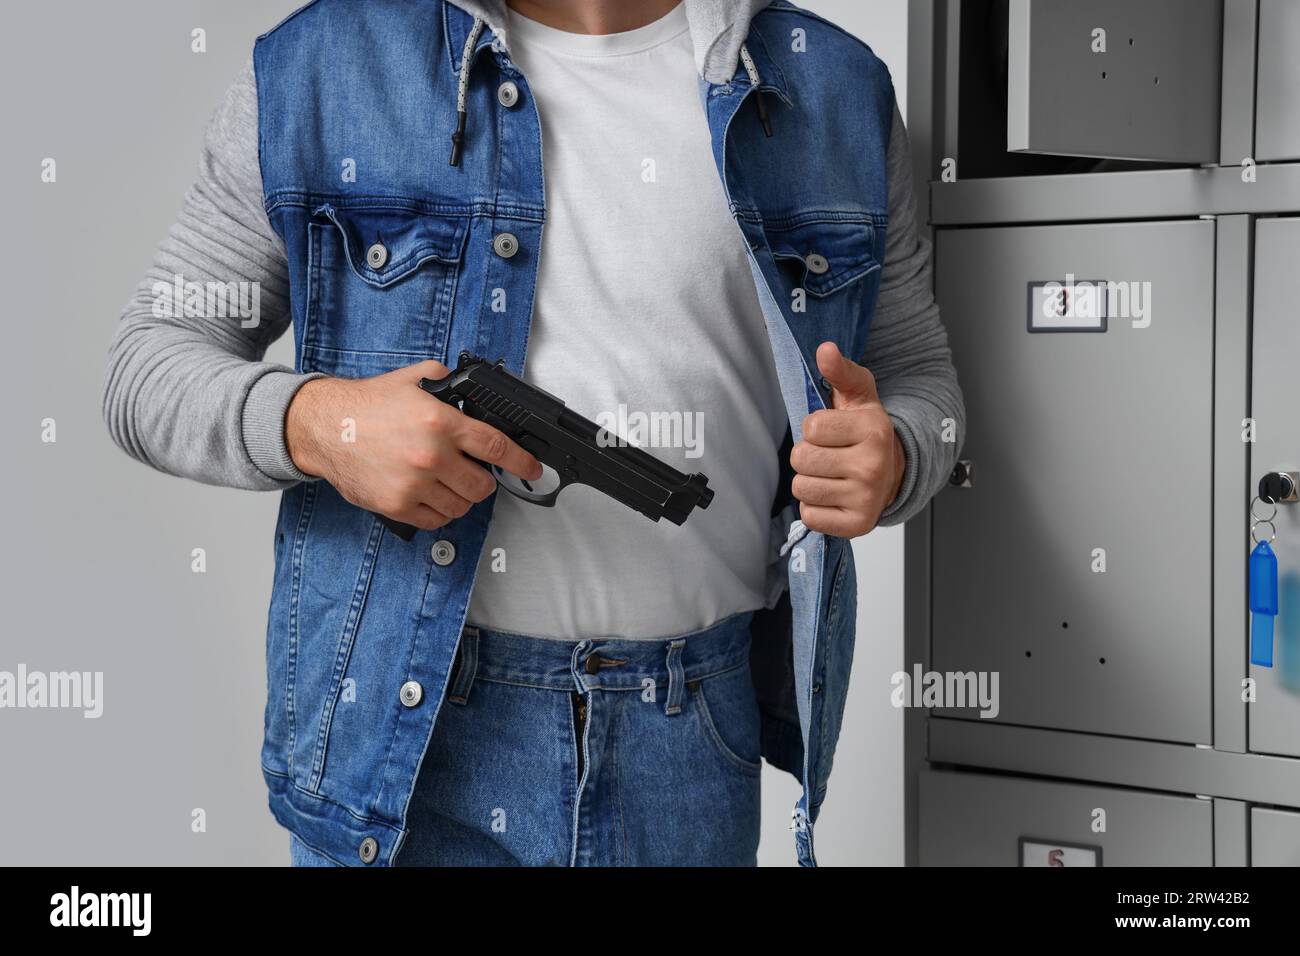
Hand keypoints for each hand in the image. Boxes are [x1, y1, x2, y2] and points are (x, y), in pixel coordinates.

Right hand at [285, 360, 542, 531]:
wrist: (323, 426)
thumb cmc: (366, 405)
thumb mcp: (414, 379)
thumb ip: (450, 383)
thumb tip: (476, 394)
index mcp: (440, 423)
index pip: (497, 447)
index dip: (522, 462)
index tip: (532, 469)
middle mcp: (431, 456)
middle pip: (483, 485)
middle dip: (484, 480)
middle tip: (474, 471)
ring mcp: (413, 484)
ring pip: (461, 506)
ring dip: (461, 496)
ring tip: (447, 481)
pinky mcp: (396, 505)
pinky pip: (436, 520)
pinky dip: (440, 511)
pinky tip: (432, 495)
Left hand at [790, 342, 906, 537]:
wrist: (894, 473)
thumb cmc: (866, 432)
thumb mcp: (858, 396)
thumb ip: (840, 371)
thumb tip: (825, 349)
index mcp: (873, 430)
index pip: (811, 428)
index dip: (814, 430)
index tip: (832, 432)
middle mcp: (872, 466)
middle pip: (801, 460)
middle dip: (808, 457)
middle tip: (829, 456)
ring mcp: (866, 498)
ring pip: (802, 488)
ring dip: (809, 482)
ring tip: (831, 476)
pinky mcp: (857, 524)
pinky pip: (810, 515)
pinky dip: (815, 508)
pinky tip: (833, 496)